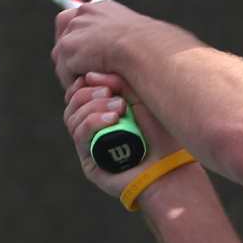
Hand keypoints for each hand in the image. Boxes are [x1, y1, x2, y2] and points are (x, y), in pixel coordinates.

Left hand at [52, 1, 154, 89]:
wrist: (142, 48)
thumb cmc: (147, 45)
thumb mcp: (134, 34)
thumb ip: (120, 36)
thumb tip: (125, 46)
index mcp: (99, 9)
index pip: (76, 19)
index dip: (78, 38)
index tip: (84, 52)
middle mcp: (83, 15)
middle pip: (64, 36)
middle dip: (71, 55)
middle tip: (82, 71)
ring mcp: (74, 31)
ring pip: (62, 56)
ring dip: (72, 71)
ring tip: (86, 83)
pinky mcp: (69, 49)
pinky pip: (65, 73)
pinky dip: (75, 82)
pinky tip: (88, 87)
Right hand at [63, 72, 186, 198]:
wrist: (169, 168)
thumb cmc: (161, 135)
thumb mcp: (141, 100)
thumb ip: (119, 83)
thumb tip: (90, 74)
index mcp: (103, 113)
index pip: (80, 94)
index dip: (83, 83)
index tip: (97, 77)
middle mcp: (94, 130)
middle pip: (72, 104)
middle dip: (88, 93)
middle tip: (111, 93)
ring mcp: (90, 146)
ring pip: (73, 118)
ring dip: (93, 106)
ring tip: (120, 108)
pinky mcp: (90, 162)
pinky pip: (80, 135)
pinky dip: (92, 122)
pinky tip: (111, 119)